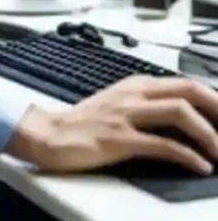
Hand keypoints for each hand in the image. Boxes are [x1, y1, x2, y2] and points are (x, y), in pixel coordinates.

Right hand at [8, 76, 217, 174]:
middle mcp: (133, 95)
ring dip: (209, 134)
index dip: (215, 99)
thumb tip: (186, 117)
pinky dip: (189, 156)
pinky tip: (200, 167)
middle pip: (190, 91)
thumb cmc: (83, 124)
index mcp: (136, 85)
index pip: (186, 83)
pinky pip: (164, 144)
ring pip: (181, 113)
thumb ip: (148, 104)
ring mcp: (126, 115)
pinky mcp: (119, 139)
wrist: (48, 135)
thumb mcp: (118, 104)